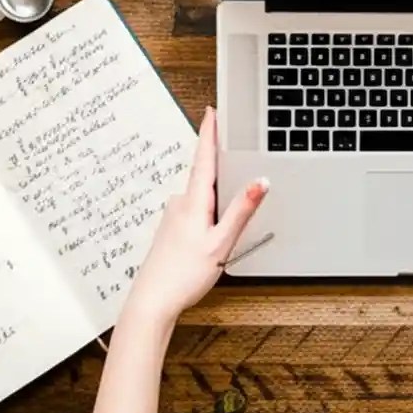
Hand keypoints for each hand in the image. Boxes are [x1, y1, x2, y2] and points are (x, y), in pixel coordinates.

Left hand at [124, 107, 268, 323]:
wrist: (151, 301)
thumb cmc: (184, 275)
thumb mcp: (221, 243)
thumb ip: (242, 211)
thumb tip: (260, 182)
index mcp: (193, 202)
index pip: (204, 158)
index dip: (209, 132)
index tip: (212, 110)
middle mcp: (180, 204)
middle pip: (205, 174)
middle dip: (220, 162)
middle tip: (232, 146)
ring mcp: (173, 216)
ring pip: (201, 195)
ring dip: (216, 193)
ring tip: (232, 201)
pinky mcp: (172, 229)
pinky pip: (195, 210)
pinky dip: (208, 209)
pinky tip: (214, 228)